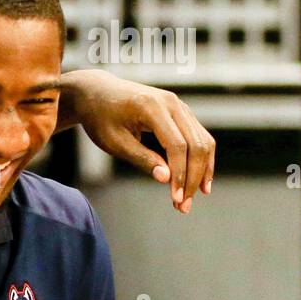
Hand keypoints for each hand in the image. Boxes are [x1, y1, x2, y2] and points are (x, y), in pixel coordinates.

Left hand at [60, 69, 215, 212]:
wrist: (97, 92)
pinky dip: (201, 160)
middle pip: (197, 144)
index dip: (180, 174)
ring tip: (192, 198)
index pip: (177, 145)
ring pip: (203, 141)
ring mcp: (180, 106)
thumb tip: (166, 179)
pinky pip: (199, 137)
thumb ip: (141, 158)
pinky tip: (199, 182)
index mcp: (152, 107)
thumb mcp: (114, 142)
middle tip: (184, 207)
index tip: (176, 199)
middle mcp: (172, 103)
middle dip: (193, 178)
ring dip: (202, 172)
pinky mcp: (181, 112)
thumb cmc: (100, 118)